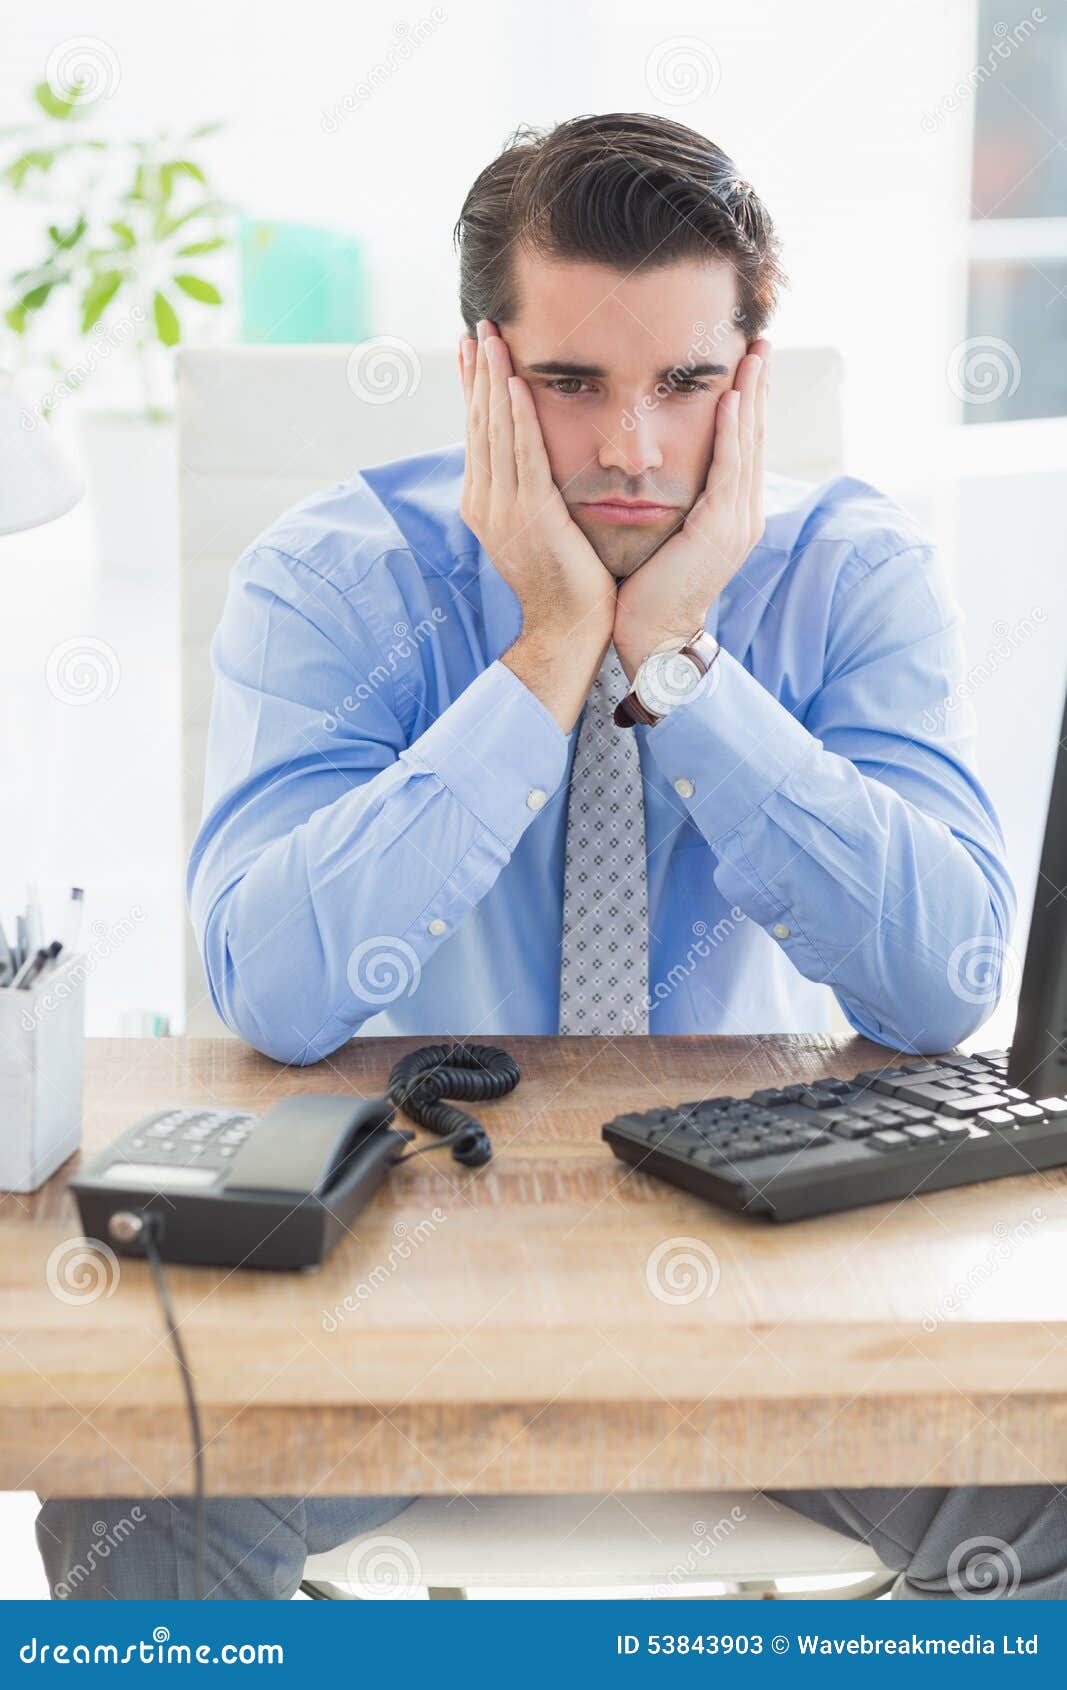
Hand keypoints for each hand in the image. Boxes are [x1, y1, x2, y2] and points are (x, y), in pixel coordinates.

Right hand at [459, 319, 615, 655]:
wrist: (569, 627)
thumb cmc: (566, 580)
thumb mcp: (539, 526)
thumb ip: (530, 489)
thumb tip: (532, 457)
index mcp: (484, 502)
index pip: (477, 433)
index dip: (473, 388)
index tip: (472, 349)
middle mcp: (484, 501)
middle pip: (478, 423)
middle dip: (477, 372)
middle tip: (479, 326)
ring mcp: (503, 508)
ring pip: (493, 431)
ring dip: (491, 380)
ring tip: (491, 338)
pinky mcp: (530, 514)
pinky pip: (521, 456)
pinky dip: (515, 417)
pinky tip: (513, 383)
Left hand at [612, 340, 769, 680]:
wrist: (649, 636)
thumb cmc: (646, 588)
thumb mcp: (664, 533)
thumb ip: (672, 500)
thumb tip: (653, 468)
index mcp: (730, 512)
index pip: (742, 445)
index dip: (747, 401)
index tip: (746, 360)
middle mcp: (743, 512)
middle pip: (755, 436)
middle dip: (759, 387)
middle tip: (762, 340)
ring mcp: (737, 521)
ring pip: (749, 445)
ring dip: (752, 396)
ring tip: (754, 354)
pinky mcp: (720, 529)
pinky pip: (730, 470)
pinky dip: (732, 433)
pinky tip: (732, 399)